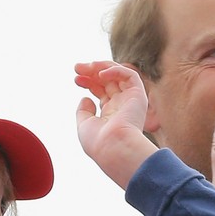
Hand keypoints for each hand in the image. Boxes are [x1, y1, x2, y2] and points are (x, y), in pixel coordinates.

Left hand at [74, 61, 156, 189]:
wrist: (114, 149)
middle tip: (76, 67)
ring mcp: (130, 100)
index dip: (89, 82)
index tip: (76, 79)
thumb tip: (85, 98)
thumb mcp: (84, 125)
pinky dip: (115, 70)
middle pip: (108, 81)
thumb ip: (84, 112)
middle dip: (92, 71)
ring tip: (86, 66)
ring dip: (101, 66)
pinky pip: (130, 75)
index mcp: (111, 114)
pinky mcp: (138, 95)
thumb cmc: (98, 143)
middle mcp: (122, 106)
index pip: (102, 91)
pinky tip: (101, 74)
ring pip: (119, 74)